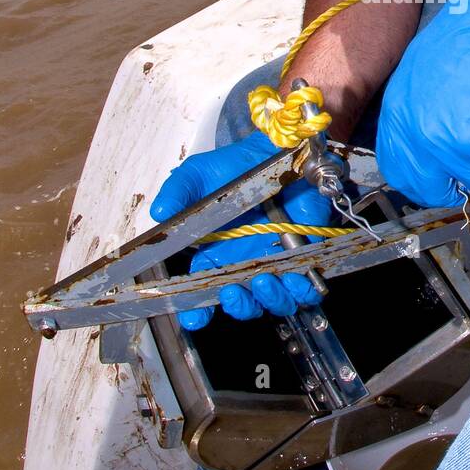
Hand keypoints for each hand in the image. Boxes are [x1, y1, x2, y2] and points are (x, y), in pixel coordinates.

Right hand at [150, 131, 331, 328]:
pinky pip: (309, 285)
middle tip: (233, 292)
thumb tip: (159, 214)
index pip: (203, 292)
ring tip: (263, 280)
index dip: (197, 310)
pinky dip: (304, 288)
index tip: (194, 317)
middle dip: (239, 306)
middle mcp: (246, 263)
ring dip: (270, 298)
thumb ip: (176, 193)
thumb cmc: (234, 168)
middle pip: (243, 304)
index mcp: (216, 255)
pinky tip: (295, 276)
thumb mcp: (197, 176)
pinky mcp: (307, 254)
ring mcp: (277, 261)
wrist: (275, 151)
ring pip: (277, 301)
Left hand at [376, 0, 469, 206]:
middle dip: (458, 181)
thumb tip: (429, 140)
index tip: (441, 175)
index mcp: (401, 113)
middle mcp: (425, 136)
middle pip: (436, 188)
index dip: (423, 177)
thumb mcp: (421, 66)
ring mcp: (463, 146)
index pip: (400, 170)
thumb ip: (418, 109)